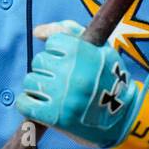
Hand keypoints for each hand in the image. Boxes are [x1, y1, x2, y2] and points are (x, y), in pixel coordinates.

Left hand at [14, 20, 148, 148]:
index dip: (59, 51)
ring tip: (52, 93)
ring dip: (38, 86)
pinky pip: (25, 103)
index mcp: (84, 52)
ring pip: (30, 81)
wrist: (123, 118)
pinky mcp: (55, 117)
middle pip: (39, 61)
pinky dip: (28, 103)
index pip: (53, 42)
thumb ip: (70, 30)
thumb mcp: (101, 49)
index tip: (68, 61)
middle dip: (48, 69)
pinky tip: (40, 105)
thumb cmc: (109, 79)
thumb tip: (37, 32)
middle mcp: (72, 72)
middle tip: (61, 79)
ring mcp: (63, 95)